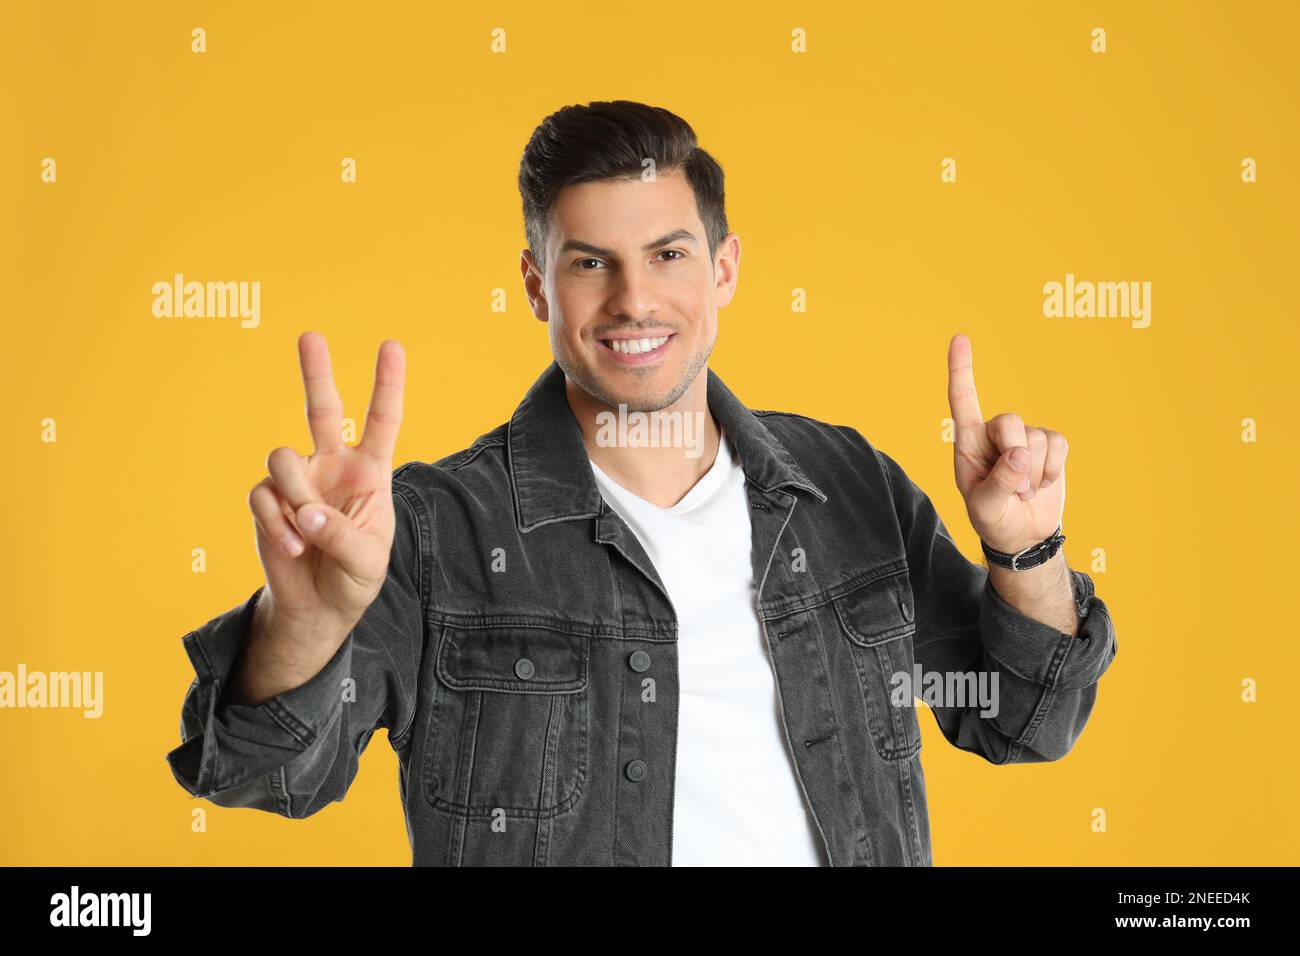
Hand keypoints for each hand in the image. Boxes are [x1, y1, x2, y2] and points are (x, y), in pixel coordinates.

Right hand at [247, 331, 405, 636]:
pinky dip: (278, 524)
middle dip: (315, 371)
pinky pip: (264, 496)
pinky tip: (293, 546)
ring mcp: (298, 480)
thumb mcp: (366, 560)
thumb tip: (307, 512)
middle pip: (321, 408)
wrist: (319, 606)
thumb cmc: (354, 577)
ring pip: (283, 456)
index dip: (387, 384)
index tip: (391, 345)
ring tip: (308, 533)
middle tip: (310, 335)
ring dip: (295, 495)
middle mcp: (332, 466)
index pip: (381, 420)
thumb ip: (341, 534)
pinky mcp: (268, 500)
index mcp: (369, 472)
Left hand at [946, 333, 1066, 554]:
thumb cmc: (994, 519)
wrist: (1023, 534)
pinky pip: (1059, 445)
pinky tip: (1040, 483)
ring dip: (1034, 474)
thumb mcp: (985, 508)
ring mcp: (1024, 437)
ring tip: (1022, 491)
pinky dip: (1052, 470)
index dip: (961, 369)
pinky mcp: (1049, 445)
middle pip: (1010, 421)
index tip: (959, 338)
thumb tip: (1020, 454)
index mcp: (967, 442)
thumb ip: (999, 482)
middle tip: (1011, 490)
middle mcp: (994, 433)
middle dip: (1016, 459)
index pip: (962, 400)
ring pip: (1037, 438)